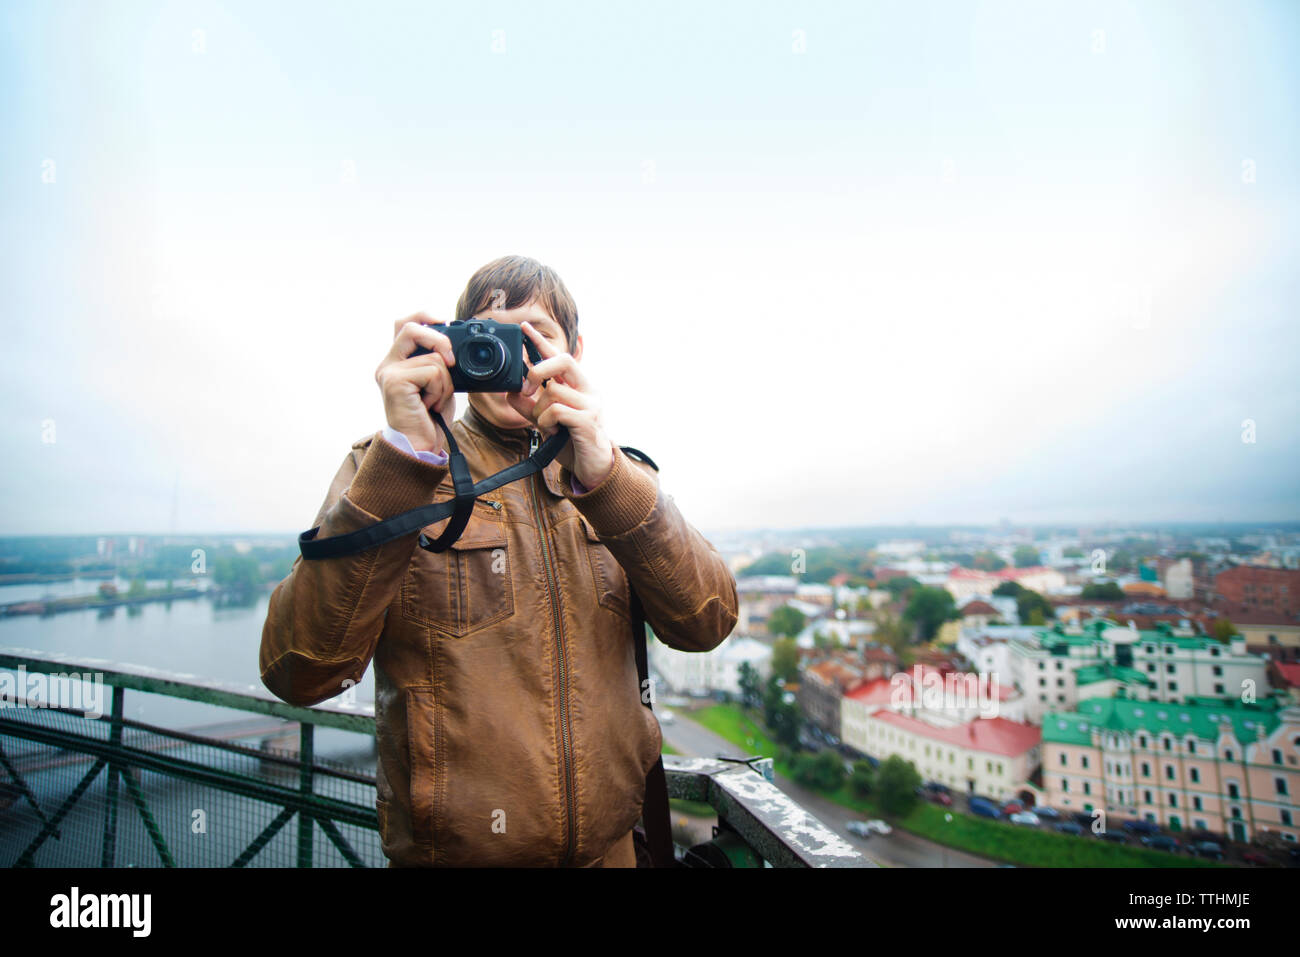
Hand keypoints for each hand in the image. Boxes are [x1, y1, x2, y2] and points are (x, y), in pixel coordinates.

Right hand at [375, 313, 456, 453]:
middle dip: (439, 339)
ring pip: (433, 358)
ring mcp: (388, 372)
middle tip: (452, 361)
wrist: (420, 445)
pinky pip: (432, 372)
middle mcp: (388, 364)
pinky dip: (440, 390)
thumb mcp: (438, 383)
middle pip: (410, 327)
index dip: (425, 317)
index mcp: (398, 361)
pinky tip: (430, 405)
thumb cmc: (430, 417)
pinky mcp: (394, 382)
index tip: (446, 322)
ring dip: (445, 382)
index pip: (405, 324)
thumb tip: (453, 346)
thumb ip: (438, 361)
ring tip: (434, 400)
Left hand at [507, 321, 613, 487]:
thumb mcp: (545, 421)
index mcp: (578, 386)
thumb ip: (529, 406)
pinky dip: (547, 421)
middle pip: (562, 361)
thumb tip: (512, 391)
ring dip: (540, 411)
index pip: (559, 357)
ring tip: (547, 426)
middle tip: (526, 389)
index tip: (524, 328)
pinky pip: (556, 410)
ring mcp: (591, 403)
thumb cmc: (571, 443)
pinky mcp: (588, 419)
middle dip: (538, 371)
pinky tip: (553, 432)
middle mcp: (588, 390)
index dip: (541, 342)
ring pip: (553, 391)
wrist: (592, 469)